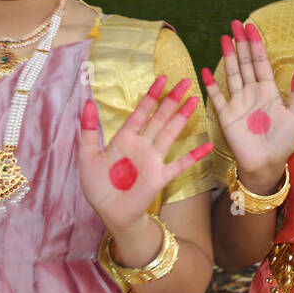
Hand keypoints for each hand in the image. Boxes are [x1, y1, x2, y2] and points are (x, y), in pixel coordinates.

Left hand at [77, 76, 210, 232]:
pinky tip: (206, 146)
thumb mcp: (87, 156)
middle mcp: (142, 145)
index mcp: (124, 138)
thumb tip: (87, 103)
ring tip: (194, 101)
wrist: (109, 212)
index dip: (151, 96)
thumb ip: (89, 130)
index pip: (140, 112)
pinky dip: (193, 156)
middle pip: (159, 118)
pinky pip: (180, 164)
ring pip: (170, 134)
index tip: (162, 79)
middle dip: (171, 100)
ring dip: (182, 118)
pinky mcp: (160, 177)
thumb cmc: (97, 186)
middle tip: (185, 82)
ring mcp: (153, 160)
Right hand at [202, 20, 293, 192]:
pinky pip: (216, 97)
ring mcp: (238, 102)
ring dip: (228, 56)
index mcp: (270, 92)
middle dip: (241, 43)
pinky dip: (211, 84)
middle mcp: (252, 93)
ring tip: (224, 38)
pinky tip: (205, 70)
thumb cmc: (283, 143)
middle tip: (236, 23)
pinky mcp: (226, 115)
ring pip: (232, 74)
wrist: (267, 165)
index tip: (251, 27)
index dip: (256, 45)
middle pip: (245, 63)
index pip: (261, 63)